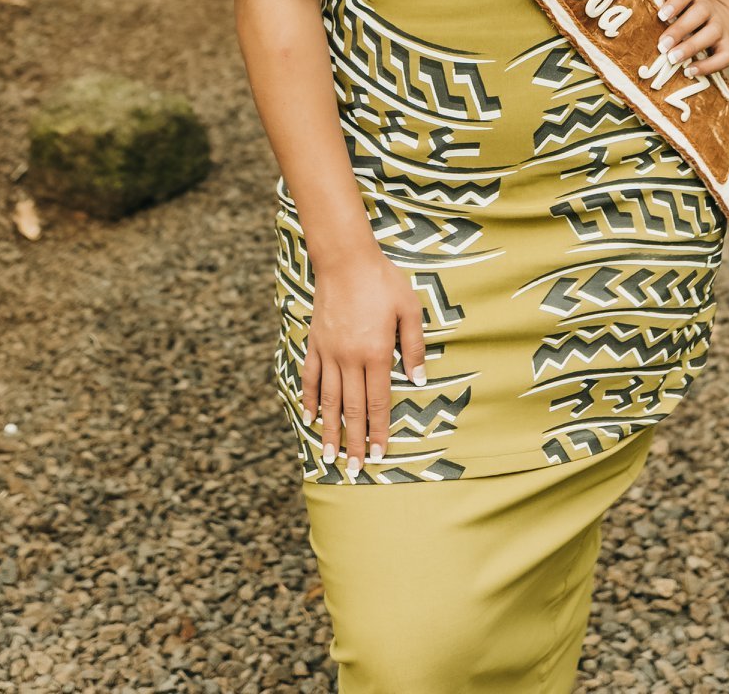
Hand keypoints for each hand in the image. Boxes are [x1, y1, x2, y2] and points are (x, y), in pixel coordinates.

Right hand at [300, 247, 426, 479]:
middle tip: (352, 469)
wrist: (345, 259)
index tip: (377, 455)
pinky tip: (310, 418)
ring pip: (329, 400)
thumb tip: (419, 379)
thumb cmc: (382, 281)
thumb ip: (413, 346)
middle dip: (353, 441)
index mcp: (376, 352)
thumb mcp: (409, 309)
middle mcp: (350, 358)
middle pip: (352, 409)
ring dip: (330, 430)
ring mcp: (329, 352)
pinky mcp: (315, 343)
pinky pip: (311, 378)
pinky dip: (310, 400)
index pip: (378, 402)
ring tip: (329, 456)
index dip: (378, 431)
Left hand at [655, 0, 728, 76]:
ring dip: (692, 47)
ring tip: (672, 58)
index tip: (661, 15)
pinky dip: (709, 66)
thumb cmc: (684, 10)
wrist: (721, 14)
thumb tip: (638, 4)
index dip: (675, 2)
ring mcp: (720, 26)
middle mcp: (709, 8)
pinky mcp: (728, 45)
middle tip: (662, 45)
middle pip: (700, 13)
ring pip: (712, 33)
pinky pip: (724, 56)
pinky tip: (690, 72)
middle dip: (680, 29)